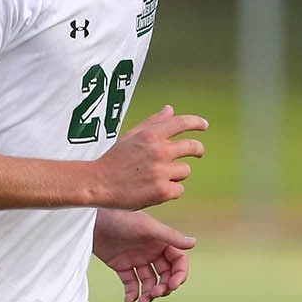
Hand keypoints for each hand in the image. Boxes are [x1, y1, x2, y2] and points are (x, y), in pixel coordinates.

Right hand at [92, 105, 207, 209]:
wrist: (97, 183)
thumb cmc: (114, 159)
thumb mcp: (131, 136)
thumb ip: (152, 123)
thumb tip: (170, 109)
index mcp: (151, 135)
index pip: (182, 123)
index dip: (196, 122)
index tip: (204, 125)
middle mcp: (159, 151)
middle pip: (192, 147)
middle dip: (198, 150)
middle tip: (198, 152)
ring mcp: (161, 172)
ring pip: (185, 171)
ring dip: (176, 174)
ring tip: (158, 177)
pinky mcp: (162, 191)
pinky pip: (179, 189)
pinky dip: (171, 191)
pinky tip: (155, 189)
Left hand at [93, 209, 195, 301]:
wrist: (92, 221)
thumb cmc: (121, 218)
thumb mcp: (147, 227)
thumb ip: (170, 237)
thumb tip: (194, 243)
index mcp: (162, 242)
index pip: (178, 263)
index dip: (178, 275)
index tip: (172, 286)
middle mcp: (152, 252)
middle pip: (165, 276)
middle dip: (163, 288)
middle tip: (154, 295)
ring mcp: (137, 260)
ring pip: (149, 282)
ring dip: (148, 294)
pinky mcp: (122, 266)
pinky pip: (131, 284)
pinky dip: (132, 293)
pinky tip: (129, 300)